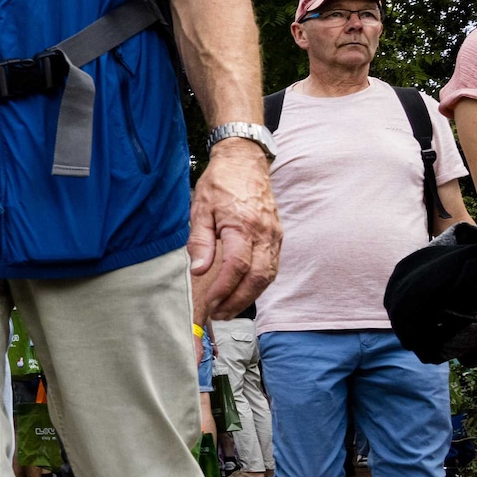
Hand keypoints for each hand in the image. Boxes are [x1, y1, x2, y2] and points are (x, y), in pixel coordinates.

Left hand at [188, 140, 278, 321]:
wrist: (245, 162)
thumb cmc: (221, 183)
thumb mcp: (200, 208)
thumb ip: (200, 241)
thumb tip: (199, 271)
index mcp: (243, 225)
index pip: (237, 266)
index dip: (224, 290)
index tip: (210, 304)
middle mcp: (264, 233)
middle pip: (258, 278)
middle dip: (238, 301)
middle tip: (219, 314)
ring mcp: (274, 235)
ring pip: (269, 275)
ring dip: (250, 296)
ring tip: (228, 309)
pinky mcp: (277, 236)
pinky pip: (272, 266)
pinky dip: (259, 283)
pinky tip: (244, 291)